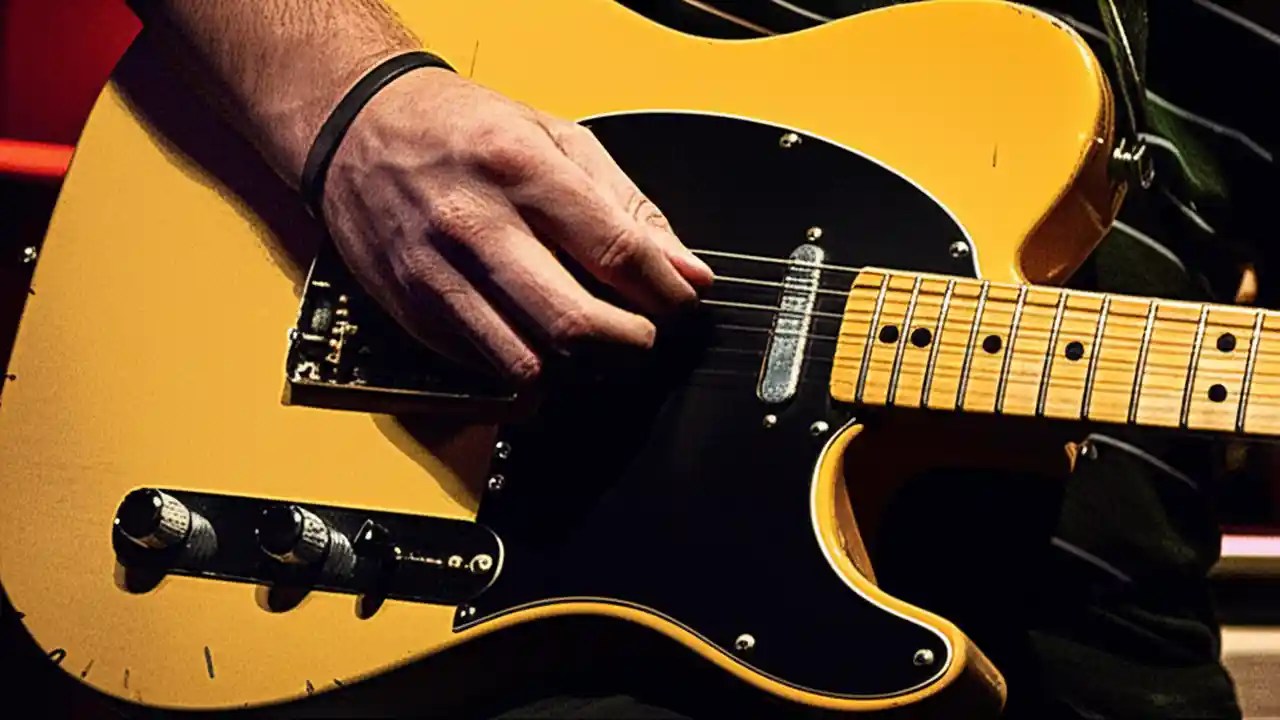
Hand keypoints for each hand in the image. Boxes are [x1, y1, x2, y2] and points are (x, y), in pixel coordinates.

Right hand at [320, 68, 713, 381]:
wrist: (356, 129)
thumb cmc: (463, 130)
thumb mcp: (556, 138)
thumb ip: (627, 206)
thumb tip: (687, 271)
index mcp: (519, 168)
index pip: (615, 251)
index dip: (666, 292)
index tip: (682, 300)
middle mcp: (474, 225)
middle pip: (575, 324)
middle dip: (632, 344)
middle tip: (645, 334)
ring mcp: (437, 277)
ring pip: (531, 365)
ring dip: (580, 370)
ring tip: (594, 343)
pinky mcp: (415, 315)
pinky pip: (489, 372)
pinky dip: (530, 368)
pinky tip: (541, 338)